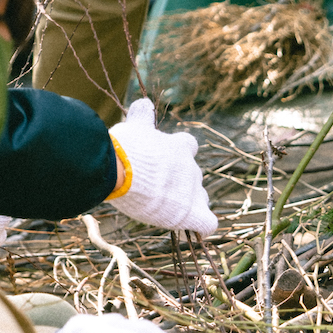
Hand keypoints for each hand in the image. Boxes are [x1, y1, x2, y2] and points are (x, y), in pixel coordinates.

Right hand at [107, 98, 217, 235]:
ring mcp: (193, 191)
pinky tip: (197, 229)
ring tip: (170, 209)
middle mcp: (191, 167)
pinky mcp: (191, 212)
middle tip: (157, 189)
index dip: (178, 155)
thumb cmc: (124, 147)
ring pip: (201, 197)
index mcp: (179, 146)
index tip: (163, 162)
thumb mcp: (134, 127)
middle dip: (181, 182)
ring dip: (190, 202)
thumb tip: (143, 102)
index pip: (188, 146)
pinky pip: (207, 223)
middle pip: (194, 176)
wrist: (124, 169)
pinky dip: (203, 226)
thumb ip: (142, 118)